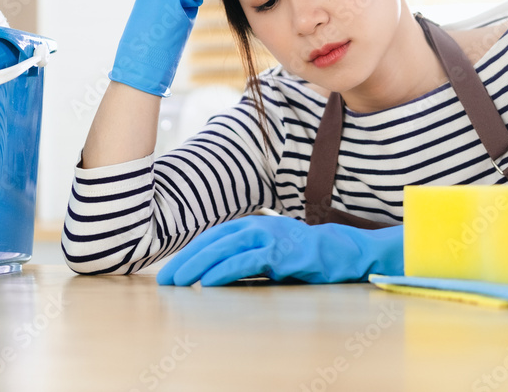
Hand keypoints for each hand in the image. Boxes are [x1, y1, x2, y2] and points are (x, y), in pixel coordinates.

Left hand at [156, 215, 403, 286]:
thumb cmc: (303, 256)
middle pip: (212, 242)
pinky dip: (225, 270)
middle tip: (165, 280)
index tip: (170, 272)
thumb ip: (244, 259)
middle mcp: (258, 226)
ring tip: (179, 282)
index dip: (189, 253)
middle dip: (186, 261)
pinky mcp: (283, 253)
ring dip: (198, 266)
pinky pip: (247, 261)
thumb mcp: (268, 255)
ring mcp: (270, 237)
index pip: (212, 238)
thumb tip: (211, 275)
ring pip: (225, 249)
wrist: (343, 251)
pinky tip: (208, 282)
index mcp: (251, 225)